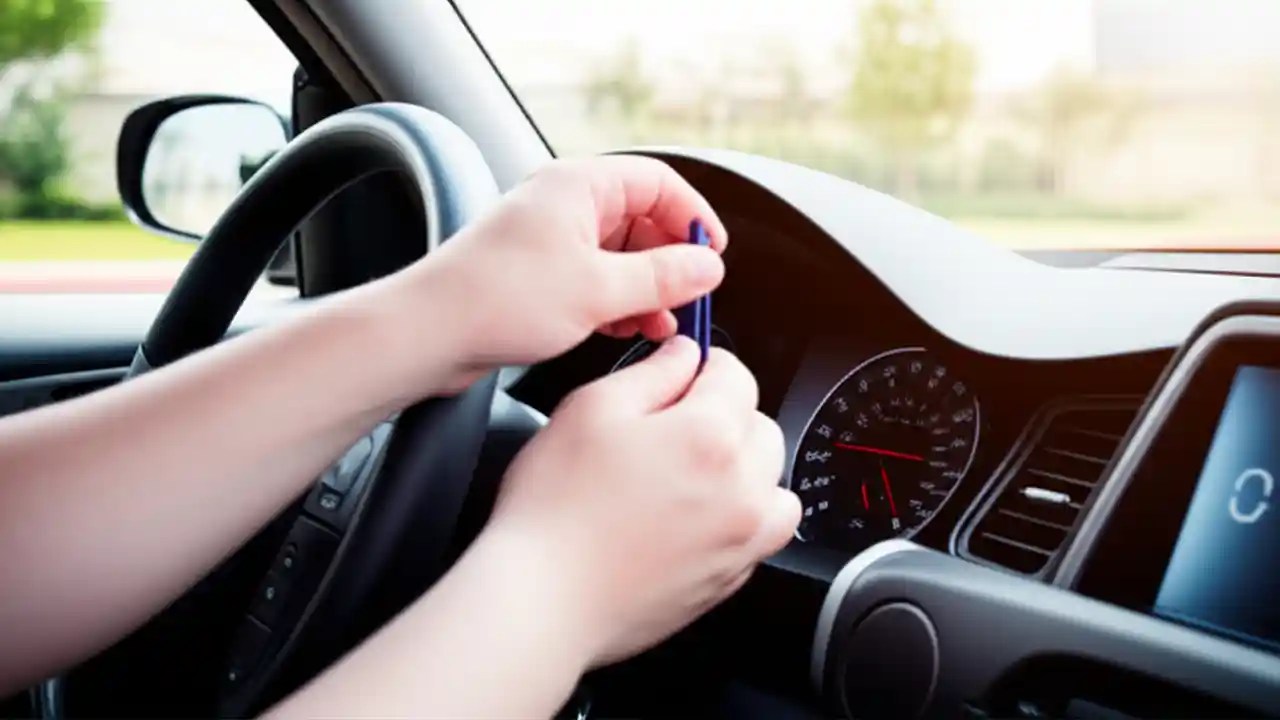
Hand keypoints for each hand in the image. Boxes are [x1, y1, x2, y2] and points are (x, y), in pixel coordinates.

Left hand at [417, 155, 727, 371]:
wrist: (428, 333)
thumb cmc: (499, 299)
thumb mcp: (599, 290)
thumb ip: (663, 277)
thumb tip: (708, 267)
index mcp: (579, 184)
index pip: (658, 181)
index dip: (692, 216)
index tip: (713, 254)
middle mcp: (563, 203)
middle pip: (641, 219)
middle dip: (669, 262)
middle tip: (688, 298)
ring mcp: (549, 238)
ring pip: (619, 254)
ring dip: (645, 288)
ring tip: (658, 324)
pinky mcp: (536, 273)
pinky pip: (593, 278)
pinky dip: (617, 301)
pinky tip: (626, 330)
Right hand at [488, 338, 800, 666]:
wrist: (544, 602)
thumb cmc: (555, 509)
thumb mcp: (590, 408)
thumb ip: (652, 372)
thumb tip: (686, 356)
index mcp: (710, 436)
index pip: (737, 375)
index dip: (705, 364)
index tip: (683, 372)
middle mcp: (740, 490)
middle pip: (761, 428)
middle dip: (726, 416)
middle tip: (670, 427)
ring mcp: (740, 541)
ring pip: (773, 487)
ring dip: (745, 470)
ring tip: (691, 475)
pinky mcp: (727, 581)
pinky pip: (757, 536)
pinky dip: (737, 519)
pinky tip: (685, 519)